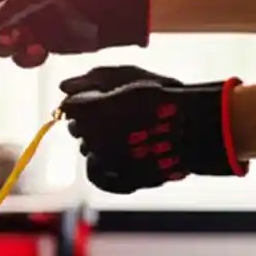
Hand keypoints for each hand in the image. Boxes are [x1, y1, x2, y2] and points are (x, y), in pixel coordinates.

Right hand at [0, 0, 150, 67]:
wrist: (113, 13)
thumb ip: (15, 2)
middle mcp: (15, 0)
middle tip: (10, 39)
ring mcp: (25, 22)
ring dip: (10, 47)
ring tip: (30, 43)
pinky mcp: (36, 41)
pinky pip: (18, 56)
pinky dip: (26, 58)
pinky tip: (42, 52)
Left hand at [59, 66, 247, 193]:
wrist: (193, 127)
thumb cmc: (162, 96)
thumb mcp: (127, 77)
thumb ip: (91, 80)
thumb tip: (62, 88)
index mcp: (90, 110)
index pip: (71, 106)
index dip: (84, 100)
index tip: (99, 98)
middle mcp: (91, 136)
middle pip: (78, 128)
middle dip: (91, 120)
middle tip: (119, 114)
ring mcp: (103, 160)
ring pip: (88, 148)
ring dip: (99, 141)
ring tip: (128, 132)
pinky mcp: (115, 178)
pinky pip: (96, 173)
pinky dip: (101, 165)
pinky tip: (116, 154)